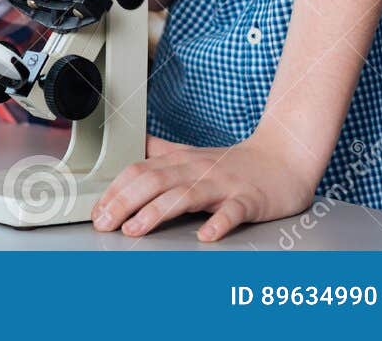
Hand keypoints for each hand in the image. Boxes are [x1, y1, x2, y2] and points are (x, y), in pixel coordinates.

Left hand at [91, 132, 319, 240]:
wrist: (284, 158)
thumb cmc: (235, 163)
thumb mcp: (192, 153)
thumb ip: (161, 152)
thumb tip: (133, 145)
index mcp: (180, 162)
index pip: (139, 171)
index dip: (115, 190)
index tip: (97, 211)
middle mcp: (197, 170)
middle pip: (154, 181)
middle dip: (125, 202)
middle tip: (105, 223)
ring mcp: (223, 184)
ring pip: (185, 196)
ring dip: (157, 212)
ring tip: (136, 229)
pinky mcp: (248, 199)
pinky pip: (233, 211)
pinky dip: (219, 223)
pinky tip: (206, 236)